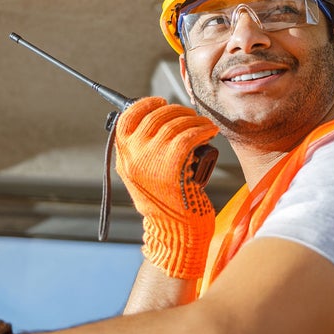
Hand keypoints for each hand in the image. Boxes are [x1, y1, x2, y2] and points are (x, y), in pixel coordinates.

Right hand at [115, 97, 217, 278]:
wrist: (175, 231)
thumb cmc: (165, 203)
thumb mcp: (141, 177)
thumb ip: (140, 152)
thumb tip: (154, 122)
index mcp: (124, 158)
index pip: (127, 118)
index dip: (145, 104)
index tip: (160, 101)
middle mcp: (134, 157)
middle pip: (155, 116)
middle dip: (176, 110)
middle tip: (189, 115)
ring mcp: (152, 159)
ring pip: (175, 123)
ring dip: (193, 119)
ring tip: (203, 125)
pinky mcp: (174, 164)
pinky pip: (190, 134)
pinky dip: (203, 129)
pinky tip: (210, 131)